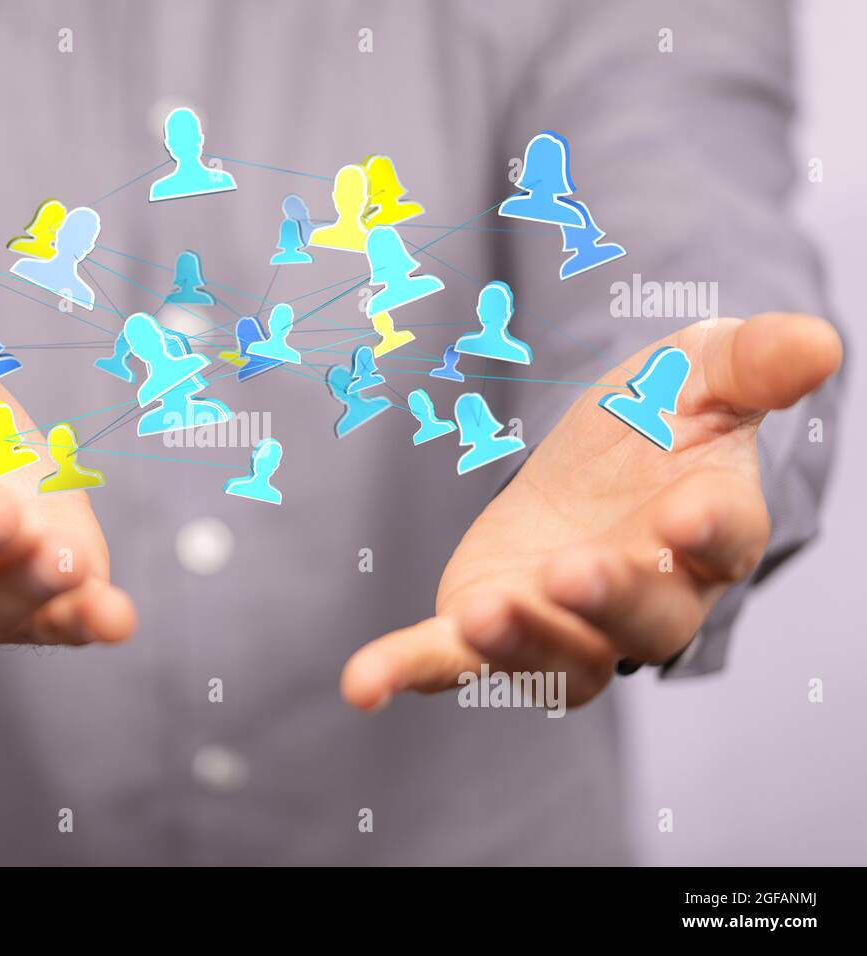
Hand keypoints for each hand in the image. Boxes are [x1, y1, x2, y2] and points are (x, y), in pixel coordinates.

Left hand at [341, 313, 841, 709]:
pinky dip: (411, 672)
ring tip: (483, 613)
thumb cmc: (656, 419)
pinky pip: (454, 662)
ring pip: (557, 659)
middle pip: (643, 620)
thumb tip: (821, 340)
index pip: (723, 541)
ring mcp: (565, 621)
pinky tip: (362, 684)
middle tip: (575, 570)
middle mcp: (645, 594)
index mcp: (706, 529)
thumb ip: (753, 362)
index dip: (709, 531)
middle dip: (611, 600)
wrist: (589, 458)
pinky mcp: (491, 625)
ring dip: (521, 642)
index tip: (689, 512)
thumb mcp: (697, 371)